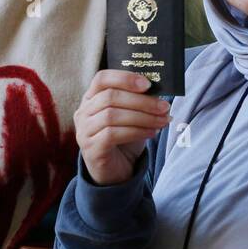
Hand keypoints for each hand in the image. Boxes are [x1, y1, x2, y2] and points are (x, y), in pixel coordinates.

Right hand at [74, 70, 170, 184]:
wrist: (115, 171)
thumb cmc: (124, 138)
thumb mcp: (131, 115)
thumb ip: (140, 101)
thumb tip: (160, 91)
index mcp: (91, 98)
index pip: (102, 78)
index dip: (125, 78)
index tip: (148, 84)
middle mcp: (83, 112)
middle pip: (110, 97)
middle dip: (142, 101)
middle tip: (164, 107)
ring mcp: (84, 130)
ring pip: (112, 115)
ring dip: (142, 117)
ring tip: (162, 121)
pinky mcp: (90, 148)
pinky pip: (112, 134)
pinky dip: (135, 132)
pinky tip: (151, 133)